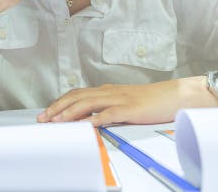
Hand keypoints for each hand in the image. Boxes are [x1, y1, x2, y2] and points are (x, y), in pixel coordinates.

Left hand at [37, 79, 203, 125]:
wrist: (174, 95)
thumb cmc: (150, 102)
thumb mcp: (124, 102)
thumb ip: (107, 108)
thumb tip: (89, 119)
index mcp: (107, 91)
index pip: (77, 94)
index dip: (60, 102)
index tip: (46, 113)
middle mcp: (109, 92)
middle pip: (77, 97)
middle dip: (58, 107)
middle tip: (43, 118)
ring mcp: (120, 99)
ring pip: (89, 103)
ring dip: (71, 112)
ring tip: (58, 122)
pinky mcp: (131, 108)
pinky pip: (110, 113)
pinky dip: (96, 119)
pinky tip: (86, 126)